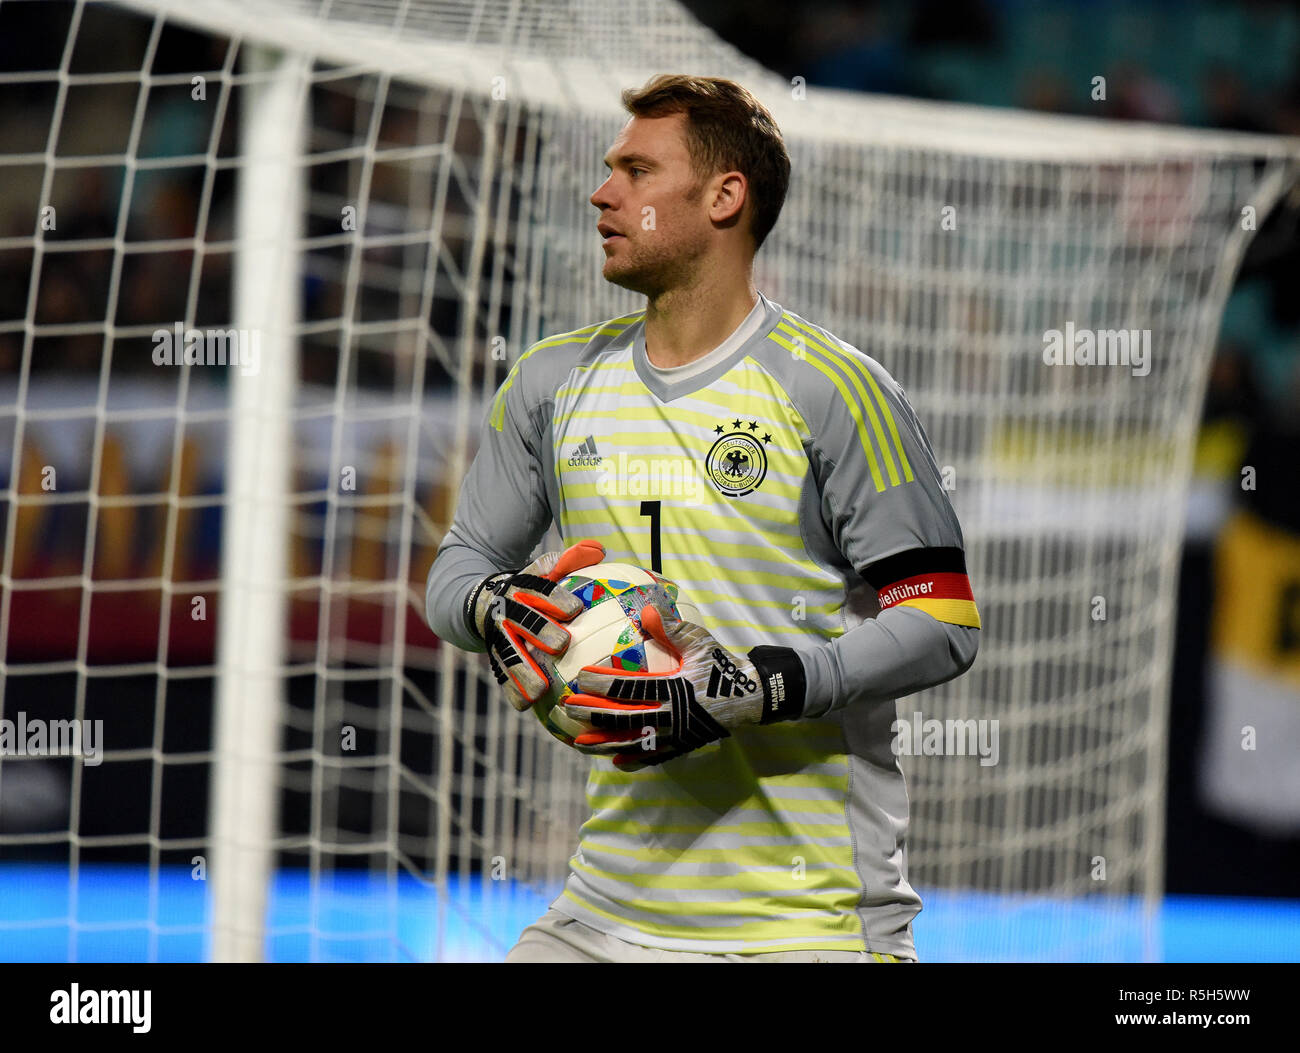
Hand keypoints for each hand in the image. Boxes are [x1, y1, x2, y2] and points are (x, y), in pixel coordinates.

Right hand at [468, 539, 604, 710]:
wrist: (479, 599)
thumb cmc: (529, 588)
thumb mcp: (543, 570)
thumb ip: (571, 560)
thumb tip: (598, 549)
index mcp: (522, 586)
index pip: (539, 588)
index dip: (554, 598)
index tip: (574, 609)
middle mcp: (507, 609)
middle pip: (523, 620)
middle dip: (539, 630)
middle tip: (561, 644)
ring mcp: (497, 634)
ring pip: (508, 653)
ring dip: (522, 671)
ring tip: (539, 690)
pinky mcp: (493, 655)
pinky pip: (501, 673)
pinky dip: (511, 689)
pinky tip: (525, 705)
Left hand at [562, 591, 804, 769]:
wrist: (752, 697)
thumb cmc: (722, 665)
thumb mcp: (700, 642)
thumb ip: (672, 628)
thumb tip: (648, 609)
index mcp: (676, 689)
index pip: (631, 689)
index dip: (604, 685)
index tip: (582, 679)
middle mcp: (673, 717)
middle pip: (625, 720)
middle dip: (594, 714)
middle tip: (568, 708)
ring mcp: (678, 736)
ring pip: (634, 744)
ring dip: (604, 743)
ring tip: (579, 743)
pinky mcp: (684, 747)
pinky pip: (654, 758)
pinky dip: (634, 760)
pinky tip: (615, 761)